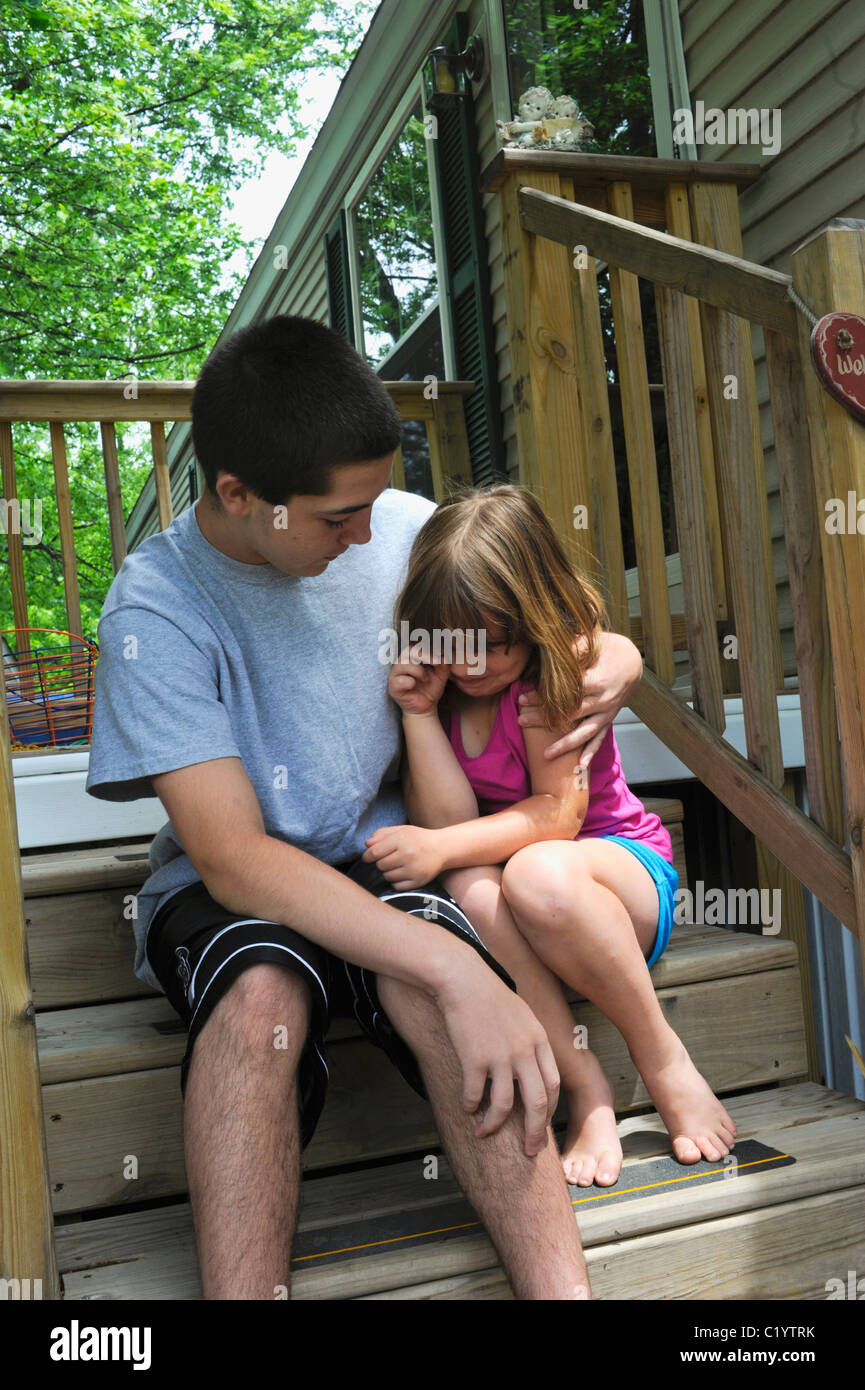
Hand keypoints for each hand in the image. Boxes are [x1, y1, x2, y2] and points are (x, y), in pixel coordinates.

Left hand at [363, 824, 444, 889]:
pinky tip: (403, 873)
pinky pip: (396, 886)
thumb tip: (366, 844)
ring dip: (388, 872)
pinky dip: (396, 881)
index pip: (374, 852)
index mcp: (401, 839)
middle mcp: (408, 854)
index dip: (367, 856)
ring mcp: (413, 869)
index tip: (368, 857)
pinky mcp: (418, 881)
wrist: (442, 848)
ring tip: (398, 865)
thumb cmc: (418, 838)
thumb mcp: (401, 830)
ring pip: (387, 876)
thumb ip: (382, 834)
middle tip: (390, 858)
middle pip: (380, 865)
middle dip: (381, 863)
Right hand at [388, 647, 449, 717]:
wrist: (426, 707)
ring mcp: (395, 675)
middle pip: (408, 650)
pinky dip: (409, 682)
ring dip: (418, 671)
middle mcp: (402, 663)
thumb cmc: (431, 688)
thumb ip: (444, 664)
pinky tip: (413, 686)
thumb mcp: (441, 674)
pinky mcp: (393, 687)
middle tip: (437, 664)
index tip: (441, 658)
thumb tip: (444, 656)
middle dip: (424, 655)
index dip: (430, 650)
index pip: (417, 646)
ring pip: (403, 664)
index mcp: (412, 658)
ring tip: (425, 679)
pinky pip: (399, 680)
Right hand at [434, 952, 559, 1156]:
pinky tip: (466, 1109)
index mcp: (539, 1040)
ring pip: (504, 1106)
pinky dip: (470, 1106)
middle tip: (530, 1151)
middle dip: (535, 1133)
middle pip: (537, 1103)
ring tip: (484, 1132)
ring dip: (494, 1125)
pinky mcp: (474, 1058)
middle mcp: (524, 1051)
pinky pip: (474, 1095)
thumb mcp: (521, 1015)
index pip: (553, 1085)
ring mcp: (500, 1056)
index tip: (542, 1125)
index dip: (549, 1109)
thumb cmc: (489, 995)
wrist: (463, 978)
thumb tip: (531, 1070)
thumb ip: (530, 1042)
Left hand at [518, 630, 641, 763]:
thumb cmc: (608, 649)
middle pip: (569, 713)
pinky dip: (591, 752)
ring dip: (565, 744)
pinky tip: (580, 765)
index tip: (523, 698)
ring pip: (584, 732)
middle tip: (521, 720)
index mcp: (596, 680)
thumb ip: (573, 648)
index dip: (542, 696)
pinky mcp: (609, 719)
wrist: (633, 661)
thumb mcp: (591, 643)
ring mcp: (607, 712)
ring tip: (546, 755)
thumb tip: (550, 649)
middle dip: (544, 718)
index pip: (565, 693)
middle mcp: (603, 700)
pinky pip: (600, 738)